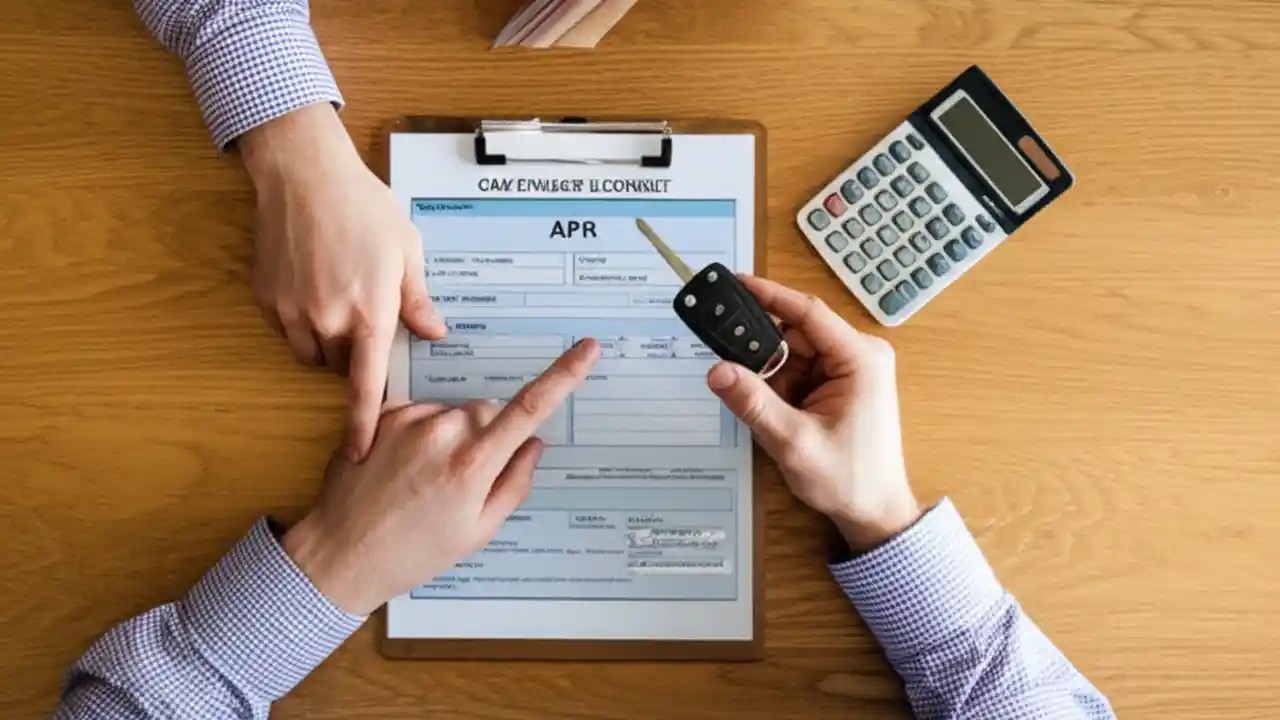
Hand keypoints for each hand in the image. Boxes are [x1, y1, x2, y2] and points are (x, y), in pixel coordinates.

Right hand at [239, 103, 446, 460]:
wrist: (303, 173)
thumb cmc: (363, 207)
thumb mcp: (407, 251)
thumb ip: (418, 300)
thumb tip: (435, 334)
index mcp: (369, 313)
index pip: (367, 387)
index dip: (363, 425)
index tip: (360, 454)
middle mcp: (327, 320)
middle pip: (341, 368)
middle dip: (355, 356)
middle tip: (366, 316)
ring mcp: (291, 310)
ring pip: (311, 351)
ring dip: (327, 340)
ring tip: (340, 296)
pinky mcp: (266, 296)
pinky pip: (286, 327)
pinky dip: (300, 318)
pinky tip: (313, 282)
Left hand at [282, 339, 600, 614]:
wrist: (342, 553)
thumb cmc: (413, 553)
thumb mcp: (478, 532)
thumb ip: (514, 484)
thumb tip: (534, 445)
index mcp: (473, 465)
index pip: (530, 409)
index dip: (564, 375)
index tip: (587, 348)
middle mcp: (443, 432)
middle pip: (488, 413)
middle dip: (488, 436)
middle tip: (463, 483)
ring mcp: (410, 419)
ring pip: (453, 413)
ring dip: (451, 436)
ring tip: (423, 480)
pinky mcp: (382, 414)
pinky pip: (421, 412)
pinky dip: (421, 432)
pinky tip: (402, 467)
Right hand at [706, 276, 920, 551]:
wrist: (875, 512)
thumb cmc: (849, 479)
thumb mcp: (794, 442)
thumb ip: (754, 403)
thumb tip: (717, 370)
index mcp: (859, 358)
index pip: (807, 311)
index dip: (768, 294)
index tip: (733, 282)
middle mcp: (858, 355)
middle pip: (794, 333)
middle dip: (761, 352)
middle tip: (730, 368)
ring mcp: (848, 369)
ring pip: (791, 354)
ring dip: (770, 377)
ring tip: (768, 411)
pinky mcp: (837, 384)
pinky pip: (796, 372)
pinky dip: (777, 389)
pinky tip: (776, 414)